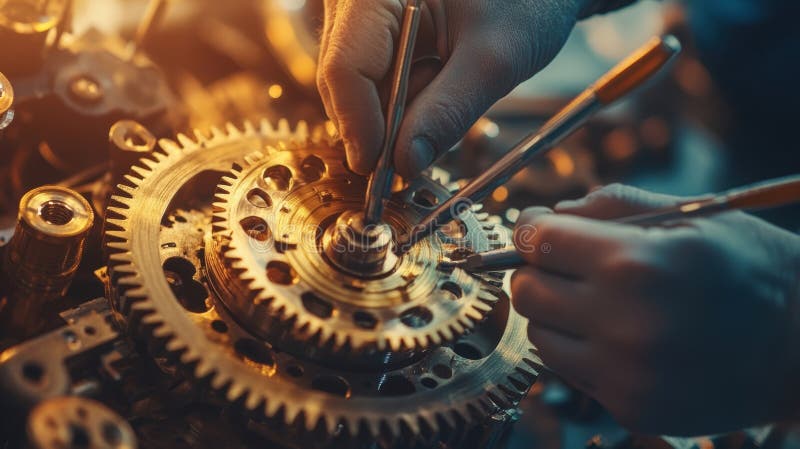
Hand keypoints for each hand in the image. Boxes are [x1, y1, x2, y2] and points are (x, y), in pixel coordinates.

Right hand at [317, 0, 588, 176]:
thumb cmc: (526, 0)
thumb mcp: (496, 57)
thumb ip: (450, 111)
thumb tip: (406, 162)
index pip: (346, 65)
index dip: (360, 124)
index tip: (382, 168)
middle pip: (345, 79)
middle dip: (384, 122)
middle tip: (425, 145)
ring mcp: (361, 15)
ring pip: (358, 86)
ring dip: (400, 110)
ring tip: (449, 83)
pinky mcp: (373, 33)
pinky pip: (374, 81)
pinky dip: (405, 98)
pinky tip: (439, 79)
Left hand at [511, 184, 799, 434]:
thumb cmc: (751, 270)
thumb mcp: (688, 214)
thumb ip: (608, 206)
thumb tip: (545, 215)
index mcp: (634, 264)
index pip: (537, 241)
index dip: (532, 230)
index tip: (540, 231)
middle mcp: (622, 323)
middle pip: (526, 290)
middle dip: (537, 270)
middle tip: (566, 265)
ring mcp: (625, 373)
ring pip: (539, 334)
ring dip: (554, 313)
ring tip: (597, 303)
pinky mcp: (631, 406)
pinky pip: (570, 371)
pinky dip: (581, 349)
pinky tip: (618, 336)